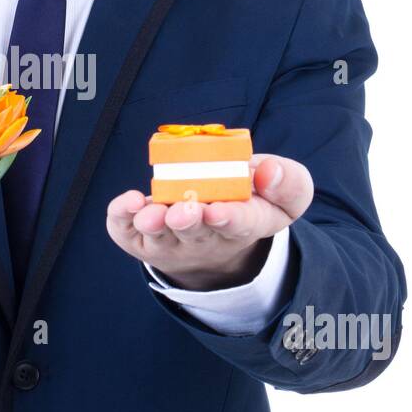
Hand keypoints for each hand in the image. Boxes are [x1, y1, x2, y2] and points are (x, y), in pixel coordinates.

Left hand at [106, 154, 312, 290]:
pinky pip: (126, 232)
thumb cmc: (252, 199)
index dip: (229, 218)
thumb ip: (288, 182)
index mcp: (246, 224)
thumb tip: (267, 171)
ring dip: (153, 223)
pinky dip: (122, 218)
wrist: (216, 229)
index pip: (240, 225)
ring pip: (159, 236)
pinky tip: (127, 202)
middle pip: (195, 233)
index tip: (218, 211)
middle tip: (183, 212)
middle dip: (188, 221)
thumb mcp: (286, 193)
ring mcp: (171, 241)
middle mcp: (206, 238)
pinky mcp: (141, 237)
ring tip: (148, 214)